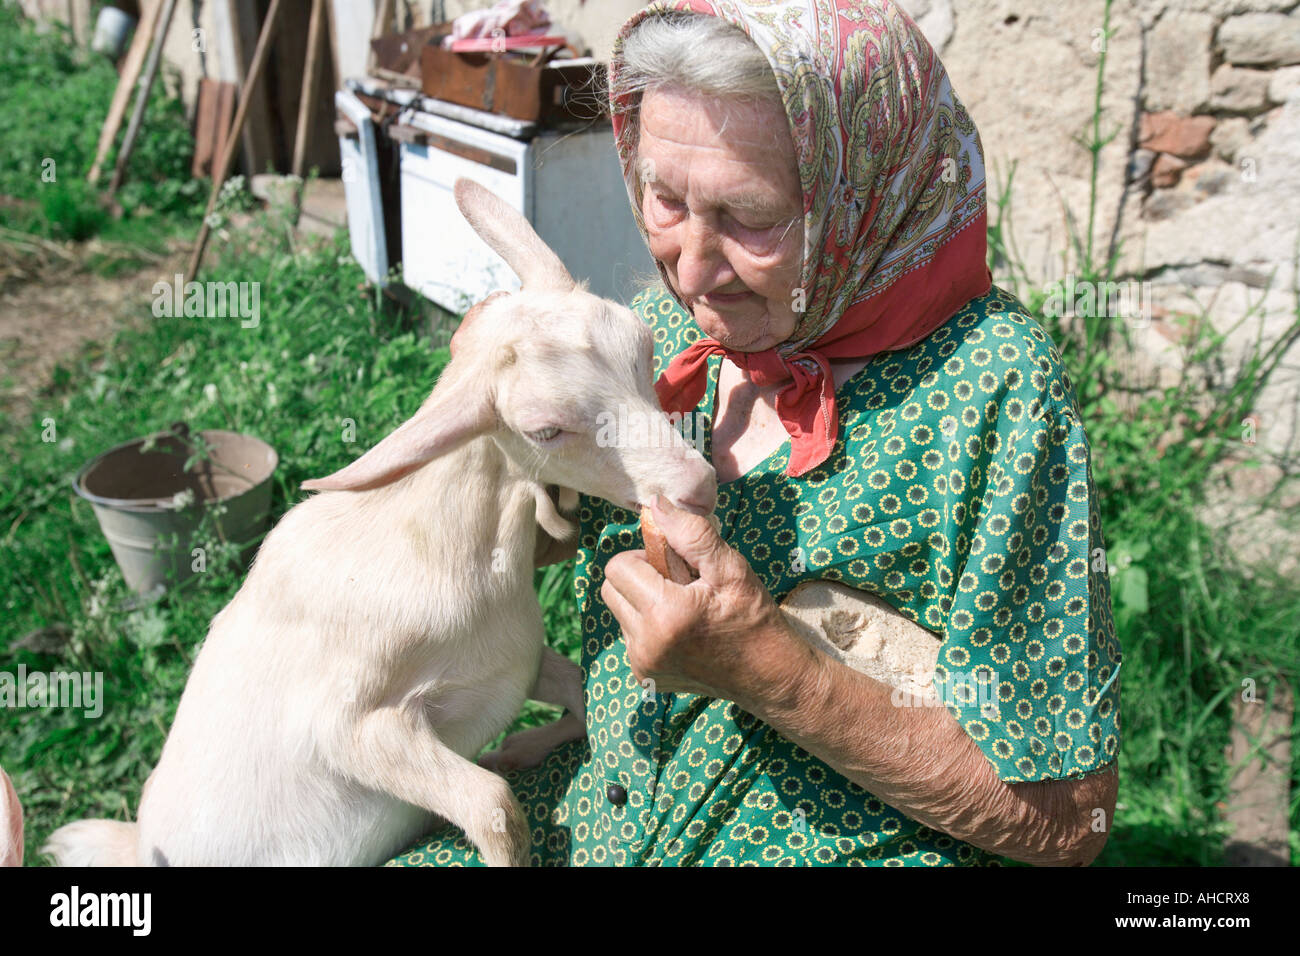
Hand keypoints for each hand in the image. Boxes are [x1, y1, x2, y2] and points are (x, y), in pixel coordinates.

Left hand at [600, 496, 815, 709]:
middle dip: (638, 578)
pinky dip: (647, 626)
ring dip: (642, 602)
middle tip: (678, 584)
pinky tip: (680, 631)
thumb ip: (692, 534)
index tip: (677, 566)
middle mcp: (645, 643)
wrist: (770, 677)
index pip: (619, 566)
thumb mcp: (731, 569)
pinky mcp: (644, 676)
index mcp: (665, 613)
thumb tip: (655, 505)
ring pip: (618, 611)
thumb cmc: (754, 618)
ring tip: (682, 609)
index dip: (646, 557)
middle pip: (610, 588)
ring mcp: (642, 664)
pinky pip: (629, 636)